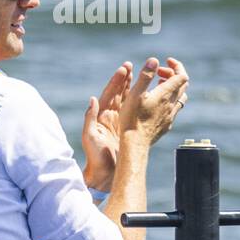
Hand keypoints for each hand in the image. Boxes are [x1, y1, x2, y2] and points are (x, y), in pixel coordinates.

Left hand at [81, 61, 130, 190]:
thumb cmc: (95, 156)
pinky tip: (150, 96)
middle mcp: (110, 117)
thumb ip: (90, 118)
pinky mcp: (127, 130)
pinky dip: (141, 103)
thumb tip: (92, 99)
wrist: (104, 173)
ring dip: (134, 88)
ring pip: (128, 101)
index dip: (117, 81)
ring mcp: (119, 122)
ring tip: (142, 76)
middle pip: (119, 94)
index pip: (110, 94)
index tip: (125, 69)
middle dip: (126, 80)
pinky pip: (135, 113)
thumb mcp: (90, 136)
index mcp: (101, 116)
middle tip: (132, 66)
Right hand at [119, 57, 188, 146]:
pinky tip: (157, 104)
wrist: (135, 142)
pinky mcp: (167, 124)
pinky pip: (175, 108)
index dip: (176, 65)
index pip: (181, 75)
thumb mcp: (135, 93)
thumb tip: (154, 60)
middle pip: (182, 84)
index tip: (166, 61)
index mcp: (165, 94)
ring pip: (181, 97)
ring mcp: (171, 115)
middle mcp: (172, 104)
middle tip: (159, 73)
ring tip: (159, 86)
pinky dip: (169, 100)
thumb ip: (145, 76)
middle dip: (173, 74)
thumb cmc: (132, 118)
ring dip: (173, 88)